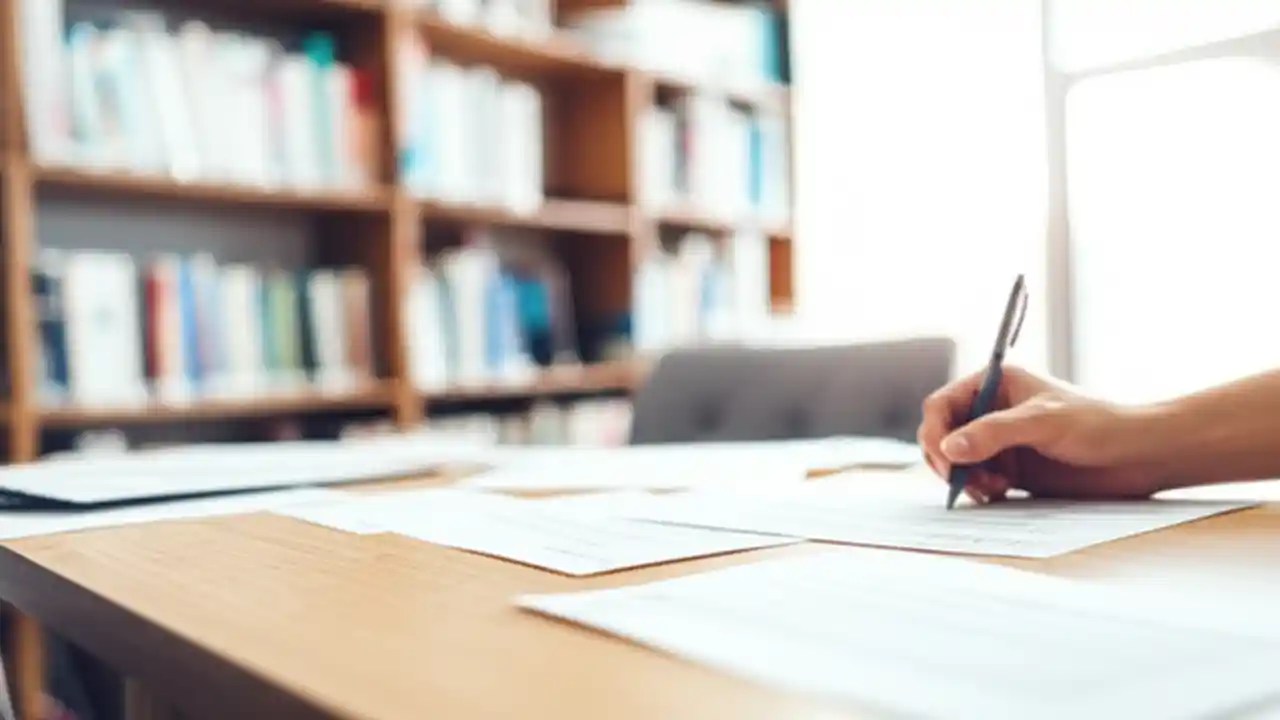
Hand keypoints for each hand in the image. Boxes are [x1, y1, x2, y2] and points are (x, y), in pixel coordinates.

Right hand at [917, 366, 1162, 501]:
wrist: (1139, 456)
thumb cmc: (1099, 425)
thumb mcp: (1043, 422)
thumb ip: (993, 433)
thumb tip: (949, 449)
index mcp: (995, 384)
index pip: (942, 405)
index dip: (936, 432)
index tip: (948, 461)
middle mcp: (993, 410)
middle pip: (943, 435)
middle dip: (949, 460)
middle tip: (967, 481)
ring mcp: (1001, 441)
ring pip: (957, 461)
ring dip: (966, 478)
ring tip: (994, 488)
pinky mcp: (1012, 468)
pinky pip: (977, 479)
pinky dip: (980, 490)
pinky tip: (1003, 492)